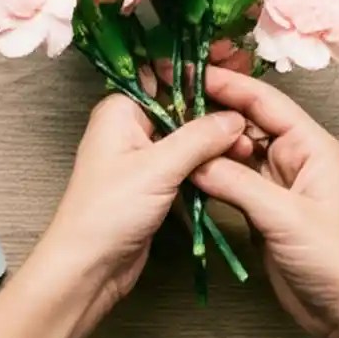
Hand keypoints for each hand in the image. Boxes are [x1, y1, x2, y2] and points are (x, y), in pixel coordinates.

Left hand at [37, 94, 245, 317]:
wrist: (89, 268)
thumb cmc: (109, 211)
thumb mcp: (157, 168)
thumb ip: (198, 138)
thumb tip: (235, 117)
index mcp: (120, 110)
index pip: (163, 76)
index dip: (198, 73)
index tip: (235, 69)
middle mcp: (129, 127)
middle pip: (180, 107)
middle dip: (215, 112)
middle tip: (250, 120)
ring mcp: (142, 157)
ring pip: (186, 137)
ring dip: (215, 140)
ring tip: (248, 144)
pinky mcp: (154, 184)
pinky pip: (186, 164)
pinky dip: (208, 163)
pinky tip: (234, 162)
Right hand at [192, 68, 338, 337]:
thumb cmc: (335, 260)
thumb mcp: (286, 216)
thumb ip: (238, 185)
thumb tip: (194, 160)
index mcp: (310, 145)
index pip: (263, 101)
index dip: (225, 84)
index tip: (185, 72)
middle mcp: (293, 157)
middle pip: (244, 122)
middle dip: (208, 112)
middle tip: (165, 103)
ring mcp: (276, 184)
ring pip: (233, 153)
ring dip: (205, 146)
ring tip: (166, 133)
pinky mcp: (263, 210)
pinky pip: (229, 182)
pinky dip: (207, 176)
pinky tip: (183, 172)